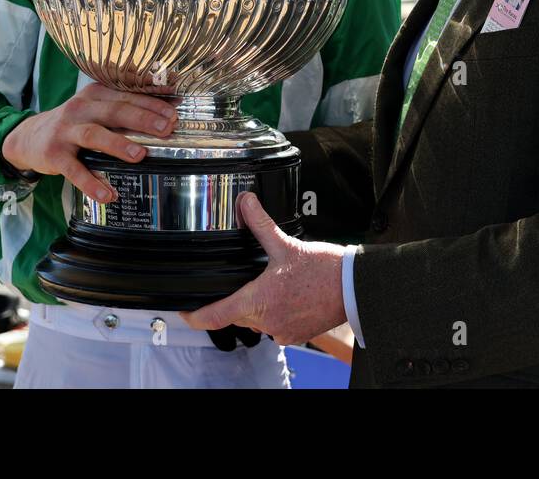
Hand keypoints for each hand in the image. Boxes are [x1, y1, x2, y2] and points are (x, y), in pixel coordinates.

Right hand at [1, 83, 176, 203]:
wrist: (29, 138)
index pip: (127, 96)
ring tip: (140, 155)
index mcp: (96, 94)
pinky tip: (107, 194)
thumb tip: (170, 112)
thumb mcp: (95, 108)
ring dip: (118, 145)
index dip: (152, 104)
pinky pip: (74, 170)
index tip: (174, 113)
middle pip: (115, 111)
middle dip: (142, 119)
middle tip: (166, 129)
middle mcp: (80, 108)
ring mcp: (66, 131)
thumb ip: (125, 109)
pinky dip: (91, 182)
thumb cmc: (74, 123)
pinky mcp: (54, 154)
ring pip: (95, 135)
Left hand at [180, 193, 346, 344]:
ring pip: (256, 320)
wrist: (354, 287)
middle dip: (234, 299)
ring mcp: (282, 331)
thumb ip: (260, 225)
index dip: (194, 316)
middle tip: (242, 280)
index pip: (215, 316)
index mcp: (259, 301)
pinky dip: (275, 312)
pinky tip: (286, 296)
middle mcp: (268, 322)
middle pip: (236, 315)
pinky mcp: (296, 335)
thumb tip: (246, 203)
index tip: (185, 311)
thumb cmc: (324, 270)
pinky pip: (275, 326)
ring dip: (257, 305)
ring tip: (271, 284)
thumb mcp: (287, 244)